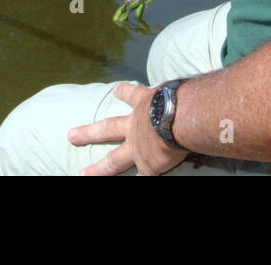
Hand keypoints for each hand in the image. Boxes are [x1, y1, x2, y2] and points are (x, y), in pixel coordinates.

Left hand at [68, 82, 189, 175]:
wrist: (180, 117)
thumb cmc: (184, 98)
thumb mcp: (178, 90)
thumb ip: (181, 94)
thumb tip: (200, 93)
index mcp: (145, 103)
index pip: (131, 94)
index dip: (123, 92)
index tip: (115, 89)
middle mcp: (135, 126)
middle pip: (107, 128)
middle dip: (88, 132)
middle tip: (70, 135)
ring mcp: (138, 148)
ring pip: (112, 161)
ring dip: (98, 169)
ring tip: (82, 174)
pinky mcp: (148, 165)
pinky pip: (143, 178)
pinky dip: (142, 179)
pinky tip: (139, 181)